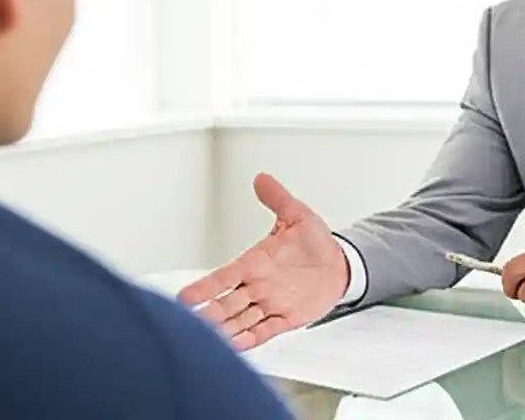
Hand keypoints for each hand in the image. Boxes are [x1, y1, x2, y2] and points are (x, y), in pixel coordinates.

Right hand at [178, 173, 349, 350]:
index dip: (204, 288)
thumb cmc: (315, 242)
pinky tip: (236, 346)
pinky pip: (265, 331)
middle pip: (227, 304)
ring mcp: (270, 304)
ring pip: (241, 320)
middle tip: (192, 325)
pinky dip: (251, 339)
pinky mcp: (287, 319)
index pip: (223, 277)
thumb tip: (261, 178)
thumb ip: (278, 199)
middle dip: (210, 314)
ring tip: (209, 341)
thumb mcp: (298, 215)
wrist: (339, 264)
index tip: (185, 297)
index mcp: (254, 263)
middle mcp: (257, 286)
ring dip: (226, 330)